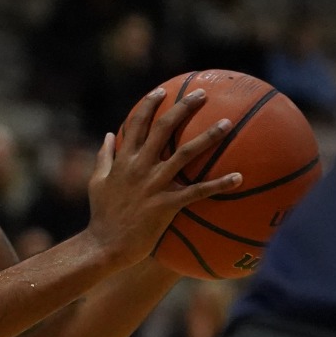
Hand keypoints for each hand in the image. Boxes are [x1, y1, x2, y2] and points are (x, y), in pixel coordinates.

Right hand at [84, 87, 242, 266]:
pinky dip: (219, 184)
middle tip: (203, 94)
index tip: (162, 91)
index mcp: (123, 160)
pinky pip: (197, 192)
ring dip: (208, 136)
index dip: (149, 104)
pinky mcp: (166, 204)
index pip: (137, 124)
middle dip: (183, 107)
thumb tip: (108, 135)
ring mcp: (154, 184)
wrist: (105, 245)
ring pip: (185, 153)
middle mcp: (139, 166)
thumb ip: (103, 156)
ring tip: (227, 123)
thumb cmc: (102, 214)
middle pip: (164, 128)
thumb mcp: (96, 181)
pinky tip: (239, 177)